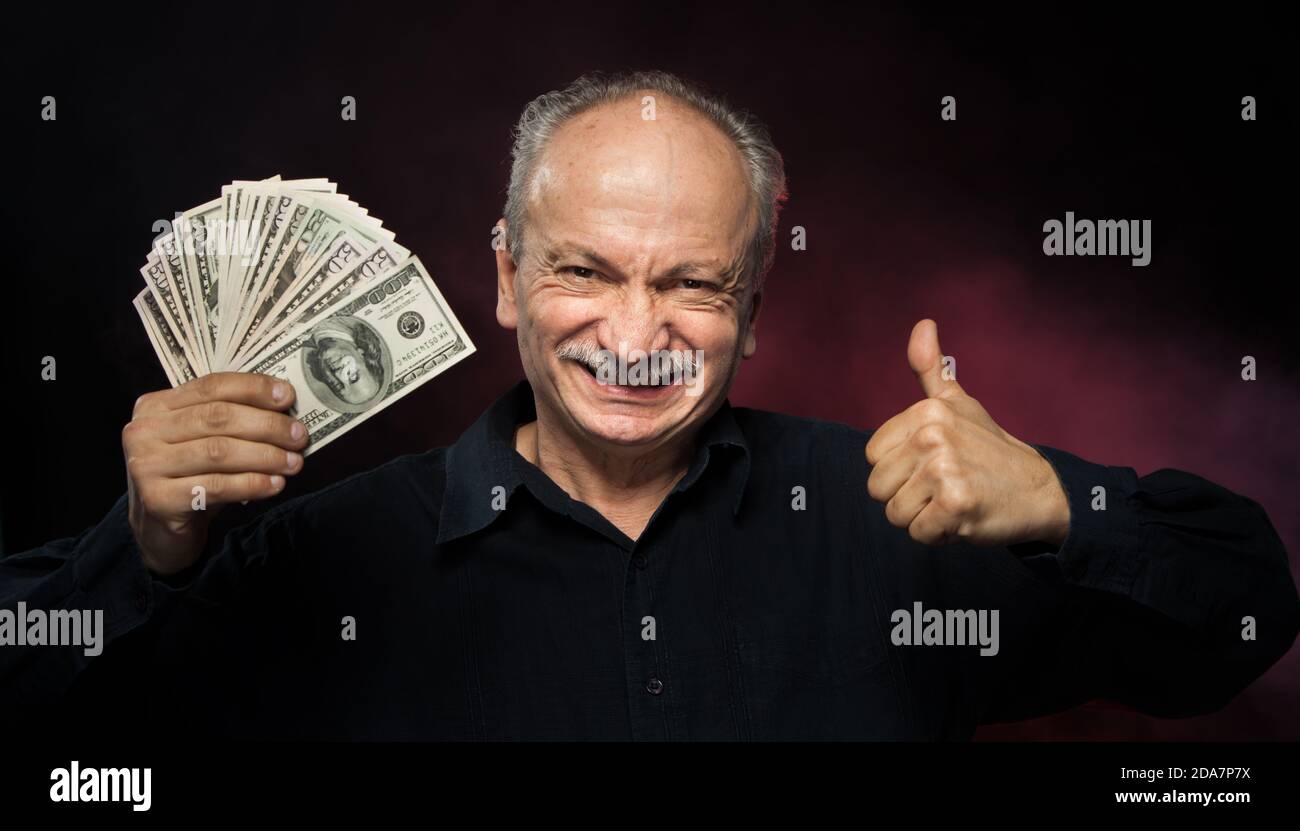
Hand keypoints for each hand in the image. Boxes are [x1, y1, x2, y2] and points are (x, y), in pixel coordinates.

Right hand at [122, 373, 308, 574]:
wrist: (159, 530)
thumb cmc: (191, 477)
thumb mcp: (205, 441)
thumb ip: (233, 420)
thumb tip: (286, 407)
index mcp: (156, 406)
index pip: (211, 386)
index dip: (253, 388)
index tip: (288, 396)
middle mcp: (144, 431)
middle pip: (217, 417)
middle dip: (267, 425)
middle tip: (300, 436)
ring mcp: (146, 465)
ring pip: (219, 451)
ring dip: (265, 456)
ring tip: (294, 463)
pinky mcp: (158, 499)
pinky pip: (217, 486)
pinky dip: (252, 483)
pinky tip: (275, 484)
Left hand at [865, 319, 1069, 547]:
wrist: (1040, 490)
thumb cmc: (990, 450)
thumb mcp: (959, 404)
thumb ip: (932, 369)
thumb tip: (922, 324)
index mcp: (926, 411)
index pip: (872, 457)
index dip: (898, 470)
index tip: (932, 465)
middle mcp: (933, 435)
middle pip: (878, 488)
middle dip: (906, 497)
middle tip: (943, 487)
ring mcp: (944, 469)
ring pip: (896, 514)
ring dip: (923, 518)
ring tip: (953, 501)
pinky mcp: (955, 504)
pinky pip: (918, 534)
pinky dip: (940, 535)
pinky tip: (964, 517)